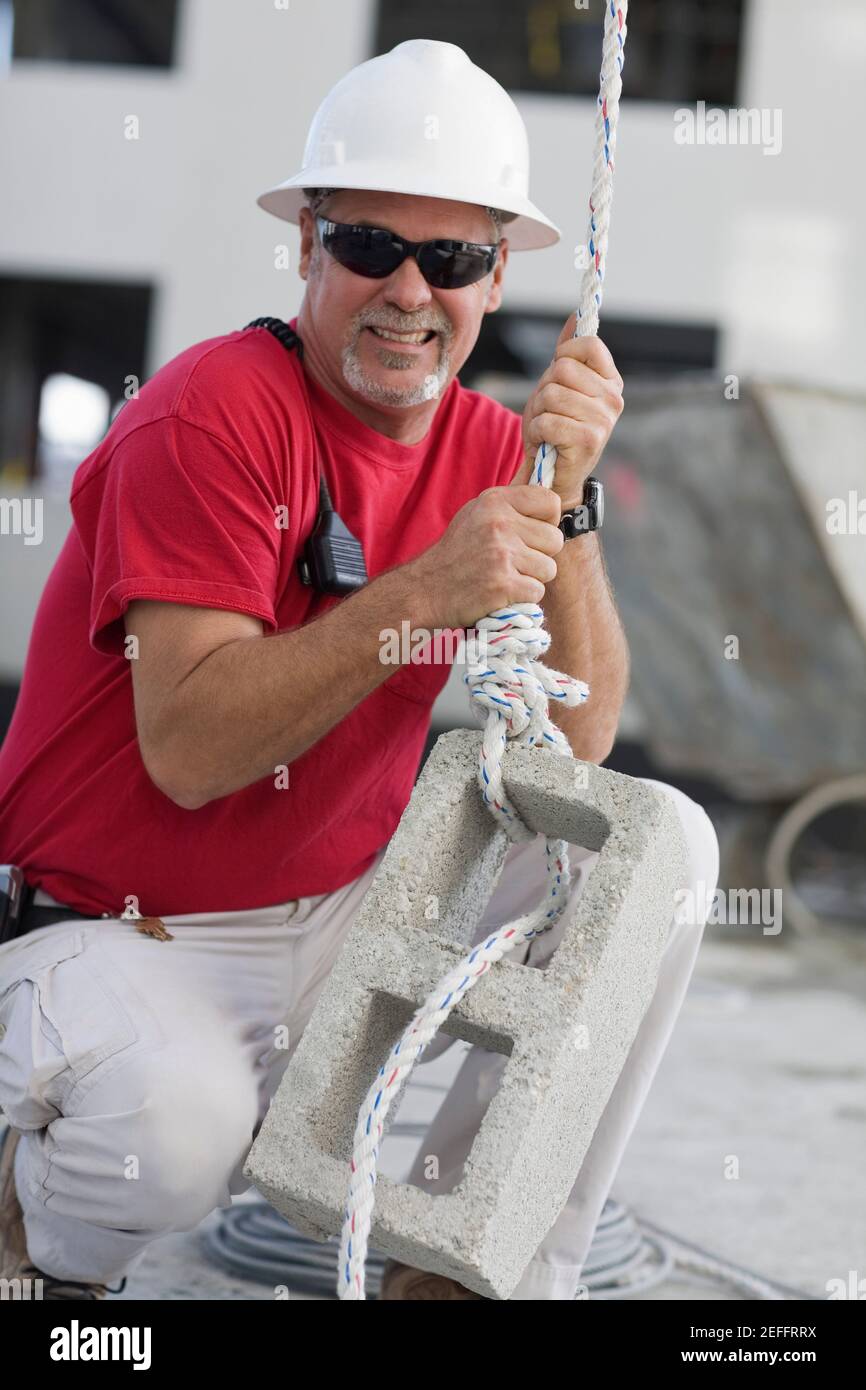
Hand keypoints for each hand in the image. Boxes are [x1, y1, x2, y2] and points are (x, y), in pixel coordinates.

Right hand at [407, 484, 563, 628]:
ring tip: (504, 577)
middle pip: (554, 540)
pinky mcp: (503, 584)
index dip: (547, 522)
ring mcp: (501, 554)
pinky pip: (537, 591)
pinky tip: (501, 593)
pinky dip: (523, 598)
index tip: (530, 535)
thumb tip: (551, 504)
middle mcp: (499, 523)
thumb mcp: (478, 515)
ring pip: (549, 568)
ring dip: (531, 578)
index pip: (551, 503)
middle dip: (539, 555)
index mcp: (495, 501)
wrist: (425, 589)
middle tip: (512, 562)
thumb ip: (511, 507)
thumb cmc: (457, 554)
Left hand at [516, 314, 623, 507]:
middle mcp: (613, 399)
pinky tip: (546, 443)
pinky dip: (537, 431)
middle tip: (549, 411)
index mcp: (610, 382)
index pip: (589, 344)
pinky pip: (547, 420)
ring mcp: (603, 420)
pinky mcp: (588, 439)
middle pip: (563, 369)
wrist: (554, 478)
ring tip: (547, 428)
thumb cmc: (555, 430)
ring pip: (551, 394)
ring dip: (538, 412)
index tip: (558, 372)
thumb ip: (568, 354)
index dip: (564, 353)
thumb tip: (575, 317)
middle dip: (544, 389)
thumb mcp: (560, 386)